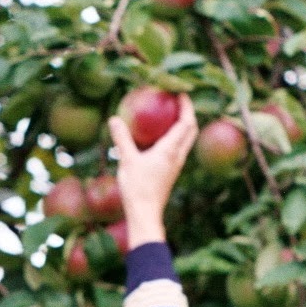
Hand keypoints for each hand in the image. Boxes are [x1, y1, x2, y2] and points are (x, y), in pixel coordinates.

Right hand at [108, 95, 197, 247]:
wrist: (146, 213)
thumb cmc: (137, 188)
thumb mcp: (127, 160)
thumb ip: (122, 138)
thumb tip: (114, 119)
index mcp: (170, 150)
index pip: (186, 122)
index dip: (186, 106)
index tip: (181, 92)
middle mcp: (178, 156)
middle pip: (191, 130)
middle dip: (189, 113)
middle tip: (180, 101)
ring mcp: (176, 165)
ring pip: (187, 140)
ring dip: (184, 125)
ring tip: (172, 115)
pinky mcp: (171, 172)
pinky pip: (179, 148)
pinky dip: (176, 137)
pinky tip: (162, 137)